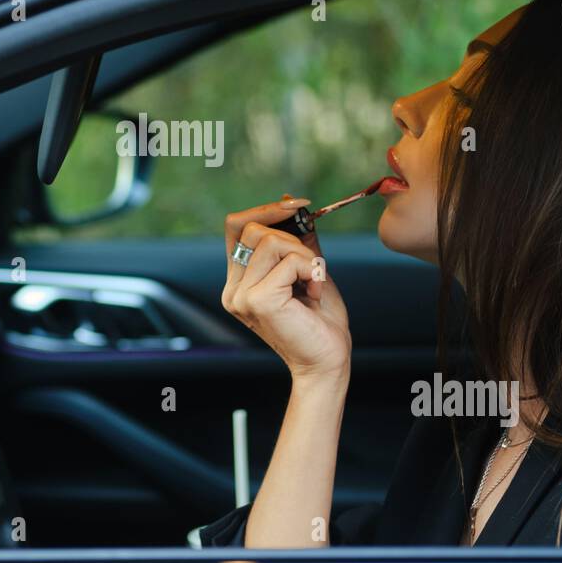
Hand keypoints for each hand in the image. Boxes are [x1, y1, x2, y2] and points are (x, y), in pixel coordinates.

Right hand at [221, 195, 351, 379]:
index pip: (236, 227)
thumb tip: (289, 201)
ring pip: (271, 242)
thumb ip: (297, 239)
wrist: (327, 361)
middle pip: (252, 229)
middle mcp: (233, 288)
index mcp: (239, 281)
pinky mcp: (258, 301)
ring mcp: (241, 296)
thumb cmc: (320, 321)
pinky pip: (288, 262)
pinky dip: (310, 271)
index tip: (298, 206)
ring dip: (304, 256)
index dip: (265, 210)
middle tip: (311, 266)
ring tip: (313, 283)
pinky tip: (313, 294)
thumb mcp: (308, 269)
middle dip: (291, 237)